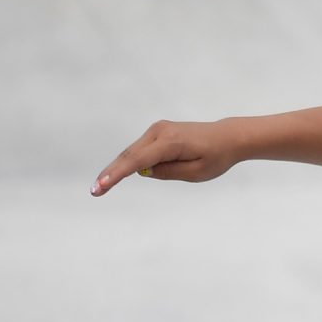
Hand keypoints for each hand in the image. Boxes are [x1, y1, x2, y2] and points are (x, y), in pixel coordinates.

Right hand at [90, 119, 242, 195]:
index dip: (117, 174)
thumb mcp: (195, 173)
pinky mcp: (157, 132)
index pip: (137, 161)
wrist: (227, 138)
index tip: (101, 186)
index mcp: (170, 142)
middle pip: (129, 155)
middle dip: (110, 173)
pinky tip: (120, 174)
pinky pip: (140, 150)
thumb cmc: (216, 157)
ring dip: (120, 169)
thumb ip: (168, 172)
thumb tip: (143, 171)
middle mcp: (159, 131)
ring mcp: (157, 129)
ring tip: (104, 186)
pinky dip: (130, 162)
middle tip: (94, 191)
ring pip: (132, 152)